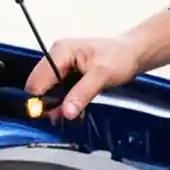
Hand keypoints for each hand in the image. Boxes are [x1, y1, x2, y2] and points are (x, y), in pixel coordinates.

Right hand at [24, 37, 140, 119]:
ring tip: (69, 113)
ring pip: (48, 89)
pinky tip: (72, 109)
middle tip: (61, 117)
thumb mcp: (101, 76)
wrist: (131, 53)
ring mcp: (62, 64)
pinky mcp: (67, 72)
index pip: (38, 79)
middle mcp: (57, 56)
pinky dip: (63, 100)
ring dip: (56, 103)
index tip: (50, 115)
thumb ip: (81, 94)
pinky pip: (58, 89)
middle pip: (39, 84)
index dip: (40, 99)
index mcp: (61, 52)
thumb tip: (66, 112)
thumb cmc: (119, 57)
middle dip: (47, 103)